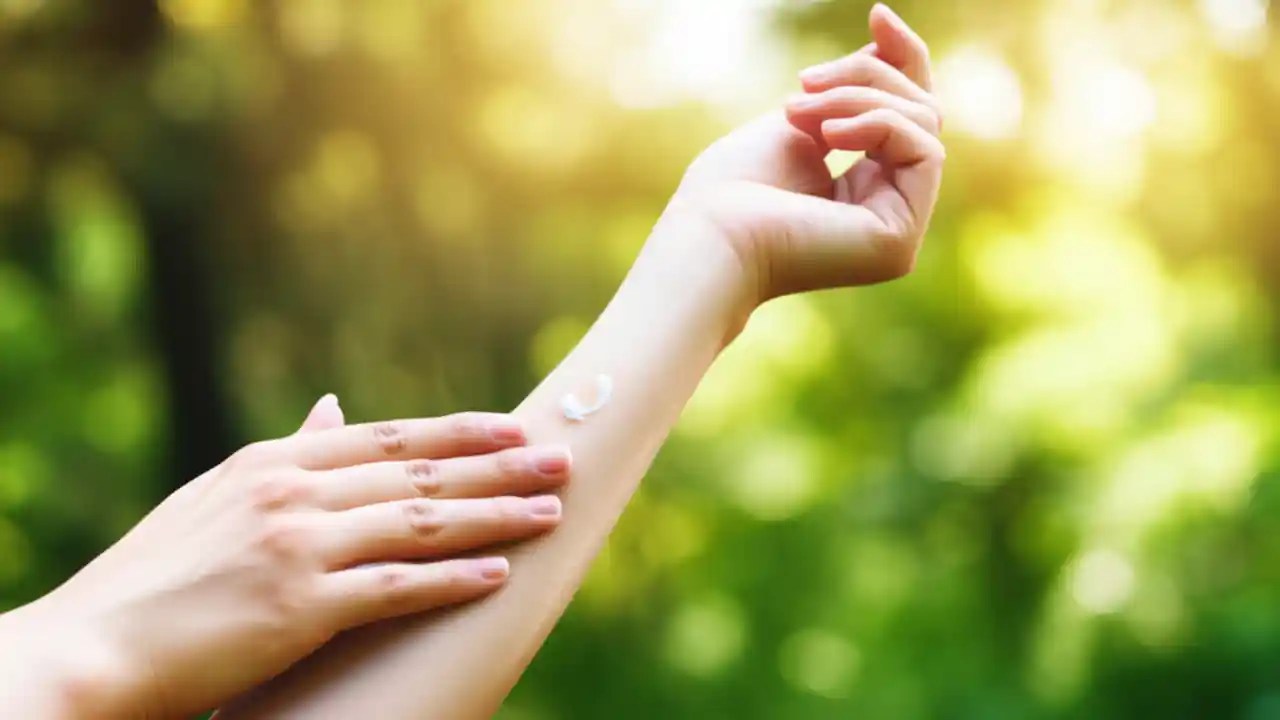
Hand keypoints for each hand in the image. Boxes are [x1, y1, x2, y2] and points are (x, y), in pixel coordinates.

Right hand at [2, 396, 572, 718]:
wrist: (93, 649)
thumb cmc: (156, 581)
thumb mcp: (219, 498)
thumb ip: (286, 456)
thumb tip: (332, 409)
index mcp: (272, 463)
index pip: (388, 438)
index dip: (458, 431)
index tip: (513, 426)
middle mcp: (293, 492)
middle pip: (419, 472)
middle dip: (499, 464)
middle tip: (561, 454)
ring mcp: (298, 545)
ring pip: (422, 521)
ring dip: (496, 514)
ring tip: (552, 508)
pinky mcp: (299, 605)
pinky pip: (397, 586)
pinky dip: (455, 577)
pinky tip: (501, 572)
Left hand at [668, 3, 943, 301]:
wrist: (711, 235)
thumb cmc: (732, 187)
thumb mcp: (801, 118)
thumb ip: (850, 93)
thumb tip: (887, 45)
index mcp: (860, 191)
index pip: (905, 115)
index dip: (901, 59)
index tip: (878, 14)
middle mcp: (886, 212)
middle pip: (918, 111)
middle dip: (864, 77)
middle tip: (803, 82)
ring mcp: (898, 230)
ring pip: (922, 124)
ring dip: (857, 99)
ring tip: (798, 113)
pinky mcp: (900, 240)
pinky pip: (924, 151)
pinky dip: (877, 125)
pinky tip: (828, 135)